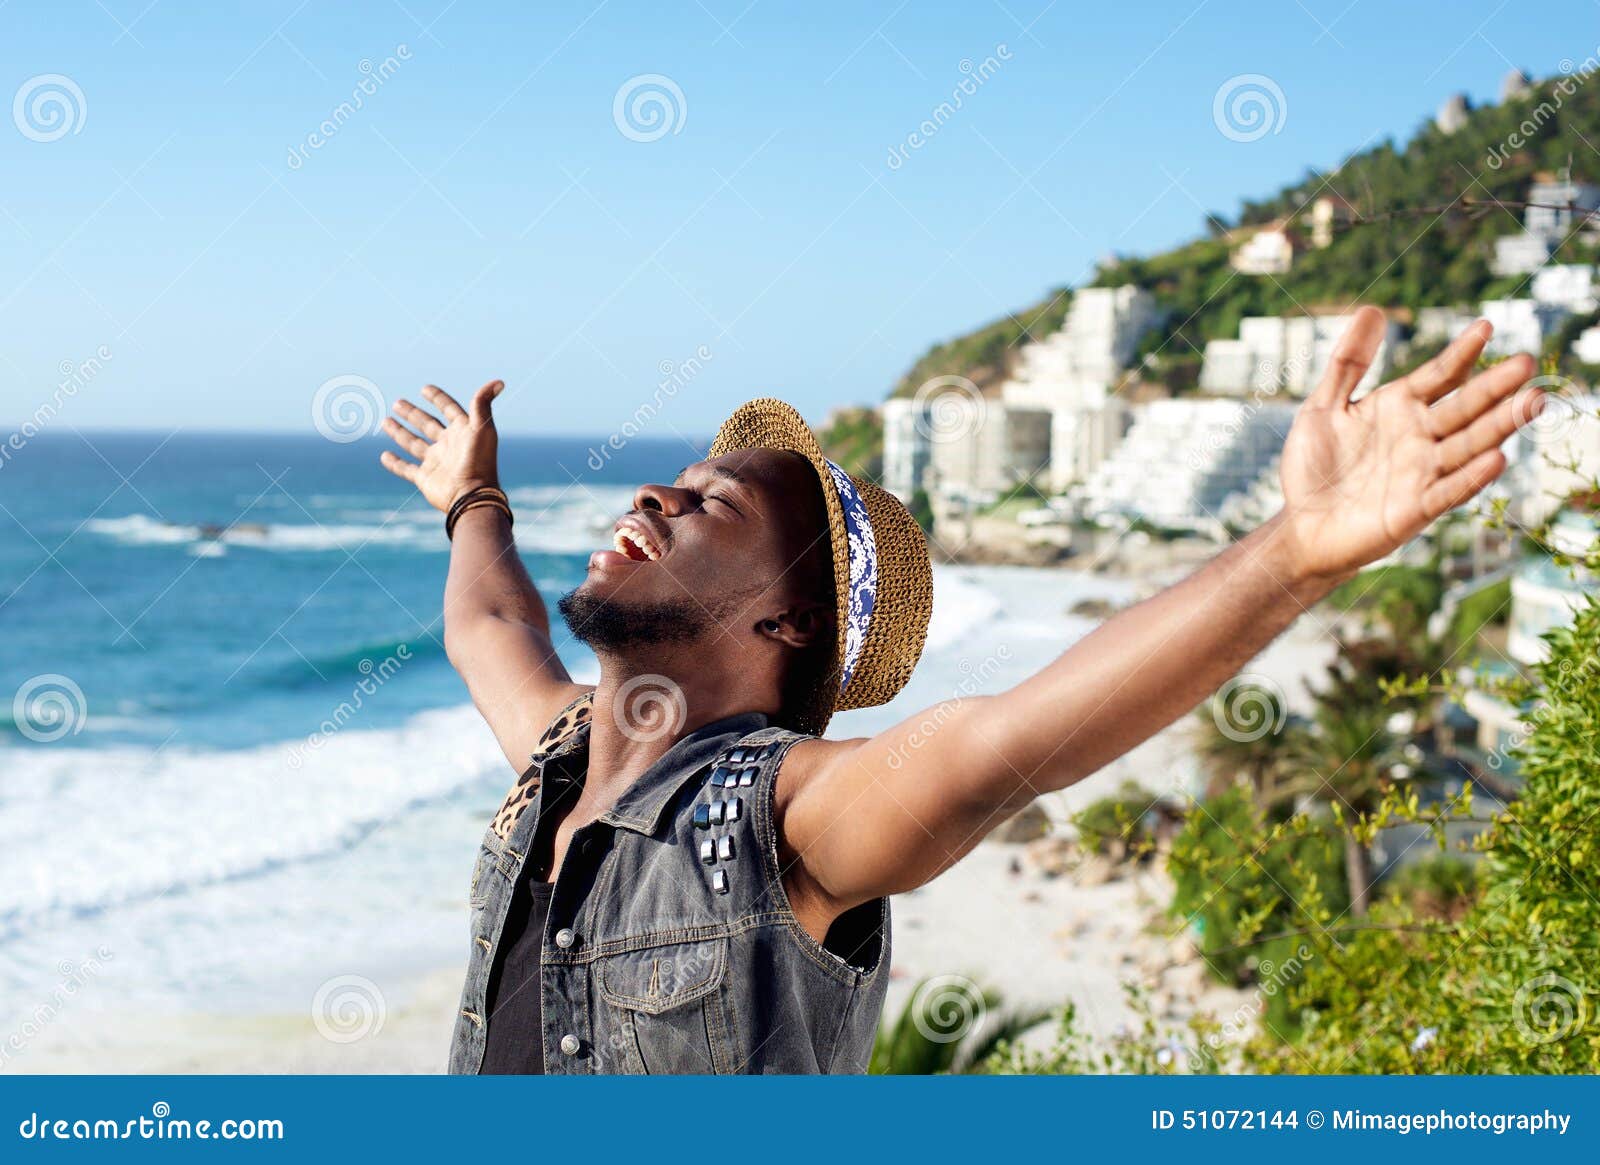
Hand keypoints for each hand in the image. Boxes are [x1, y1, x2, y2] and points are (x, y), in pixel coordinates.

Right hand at [379, 380, 505, 512]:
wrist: (471, 495)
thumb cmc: (479, 460)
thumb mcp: (482, 428)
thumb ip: (482, 403)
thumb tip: (499, 381)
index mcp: (462, 432)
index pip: (449, 410)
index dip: (438, 398)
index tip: (425, 388)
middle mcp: (448, 445)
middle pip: (428, 425)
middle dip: (413, 414)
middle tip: (397, 402)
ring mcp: (436, 462)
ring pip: (414, 444)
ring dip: (400, 433)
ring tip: (386, 421)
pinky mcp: (425, 478)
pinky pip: (406, 469)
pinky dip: (395, 463)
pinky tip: (384, 455)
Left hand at [1275, 307, 1541, 583]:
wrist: (1301, 526)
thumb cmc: (1313, 467)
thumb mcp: (1323, 407)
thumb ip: (1348, 363)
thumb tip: (1372, 309)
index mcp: (1400, 408)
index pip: (1439, 375)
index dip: (1461, 353)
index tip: (1486, 326)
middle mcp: (1419, 437)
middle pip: (1464, 407)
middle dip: (1494, 387)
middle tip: (1525, 364)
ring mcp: (1421, 473)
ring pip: (1468, 445)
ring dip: (1500, 426)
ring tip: (1531, 402)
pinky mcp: (1415, 509)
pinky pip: (1449, 491)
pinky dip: (1471, 477)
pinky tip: (1497, 458)